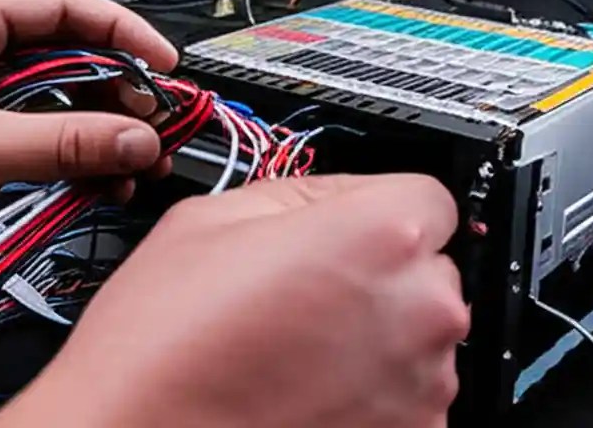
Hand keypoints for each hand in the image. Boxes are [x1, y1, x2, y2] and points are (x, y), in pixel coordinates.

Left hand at [0, 0, 177, 264]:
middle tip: (155, 128)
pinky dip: (66, 153)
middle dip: (117, 94)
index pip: (65, 6)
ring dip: (96, 131)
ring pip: (53, 97)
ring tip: (133, 164)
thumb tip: (134, 137)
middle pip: (67, 54)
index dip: (124, 32)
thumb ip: (63, 144)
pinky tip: (95, 179)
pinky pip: (30, 129)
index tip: (164, 68)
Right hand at [0, 174, 467, 427]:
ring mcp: (424, 384)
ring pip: (420, 335)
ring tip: (297, 352)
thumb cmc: (163, 353)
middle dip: (378, 276)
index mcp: (381, 235)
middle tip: (307, 296)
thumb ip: (304, 195)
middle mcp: (421, 310)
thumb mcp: (212, 217)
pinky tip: (309, 392)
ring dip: (377, 338)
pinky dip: (374, 394)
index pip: (429, 198)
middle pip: (427, 268)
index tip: (349, 233)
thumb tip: (340, 197)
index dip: (379, 213)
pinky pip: (410, 396)